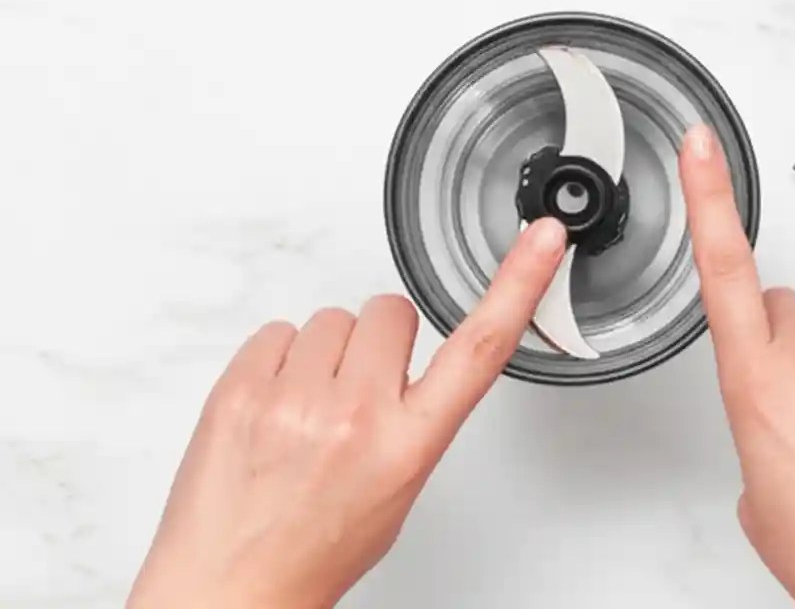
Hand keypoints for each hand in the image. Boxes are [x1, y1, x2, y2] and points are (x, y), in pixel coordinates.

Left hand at [127, 218, 566, 608]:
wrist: (231, 586)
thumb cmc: (315, 548)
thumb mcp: (397, 487)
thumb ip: (410, 418)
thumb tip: (398, 367)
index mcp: (408, 444)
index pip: (479, 348)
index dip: (519, 285)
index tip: (541, 241)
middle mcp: (356, 415)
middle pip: (388, 313)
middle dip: (377, 340)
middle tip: (354, 390)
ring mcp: (293, 399)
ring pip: (330, 319)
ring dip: (323, 353)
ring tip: (306, 410)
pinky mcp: (240, 388)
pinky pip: (275, 332)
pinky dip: (276, 360)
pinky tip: (273, 405)